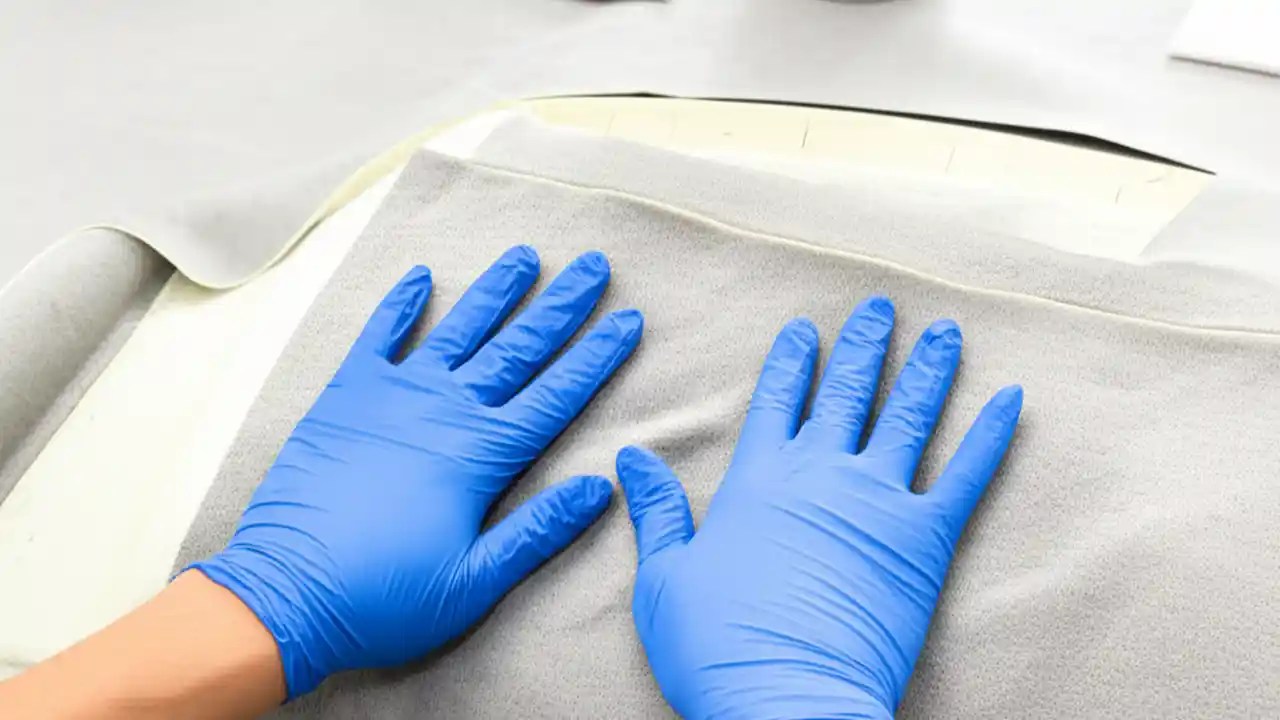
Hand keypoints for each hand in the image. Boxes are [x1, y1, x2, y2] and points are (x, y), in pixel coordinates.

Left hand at [189, 246, 642, 697]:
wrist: (284, 595)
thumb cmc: (384, 598)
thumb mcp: (474, 582)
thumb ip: (539, 531)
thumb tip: (602, 488)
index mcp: (481, 455)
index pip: (555, 394)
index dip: (596, 357)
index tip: (627, 321)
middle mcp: (444, 411)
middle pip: (517, 348)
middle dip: (560, 306)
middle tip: (594, 266)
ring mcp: (393, 397)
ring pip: (458, 330)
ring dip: (495, 291)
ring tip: (525, 255)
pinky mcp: (346, 399)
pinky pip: (378, 337)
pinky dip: (399, 305)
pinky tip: (420, 276)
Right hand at [617, 297, 1021, 718]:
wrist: (786, 701)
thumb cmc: (716, 648)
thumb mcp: (663, 578)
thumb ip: (656, 511)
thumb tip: (633, 457)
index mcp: (757, 481)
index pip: (776, 401)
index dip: (791, 361)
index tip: (805, 327)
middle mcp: (819, 475)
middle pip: (846, 392)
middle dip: (863, 345)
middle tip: (881, 306)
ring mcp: (876, 502)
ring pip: (908, 416)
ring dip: (928, 369)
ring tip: (947, 330)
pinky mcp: (924, 540)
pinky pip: (966, 474)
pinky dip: (991, 434)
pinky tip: (1012, 398)